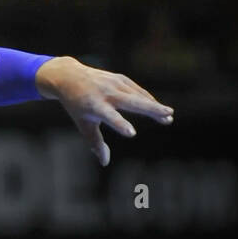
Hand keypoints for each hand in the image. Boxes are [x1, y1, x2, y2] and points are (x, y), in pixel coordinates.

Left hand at [35, 56, 173, 166]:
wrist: (69, 76)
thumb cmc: (76, 104)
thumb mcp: (83, 123)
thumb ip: (95, 142)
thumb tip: (105, 162)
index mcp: (94, 106)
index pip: (109, 116)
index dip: (120, 124)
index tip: (132, 133)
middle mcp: (106, 93)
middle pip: (131, 102)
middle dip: (150, 109)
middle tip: (167, 117)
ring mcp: (114, 83)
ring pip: (138, 96)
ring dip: (154, 106)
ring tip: (168, 116)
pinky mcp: (120, 78)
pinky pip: (137, 91)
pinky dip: (148, 99)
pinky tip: (158, 108)